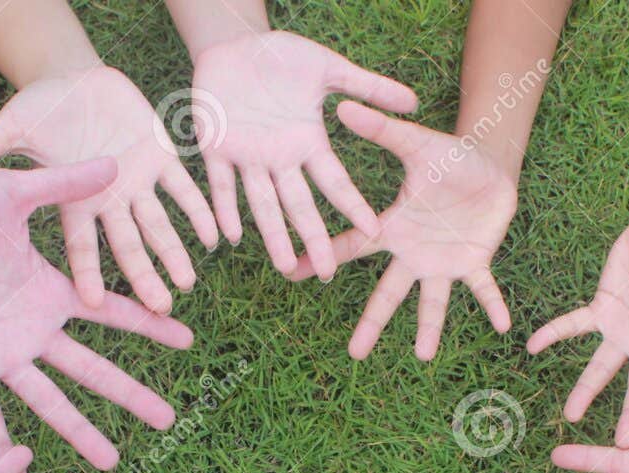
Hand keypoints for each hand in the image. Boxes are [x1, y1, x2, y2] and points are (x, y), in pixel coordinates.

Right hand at [0, 68, 217, 314]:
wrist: (71, 79)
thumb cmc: (38, 107)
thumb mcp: (12, 125)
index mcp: (74, 205)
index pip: (81, 248)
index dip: (88, 274)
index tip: (94, 305)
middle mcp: (109, 204)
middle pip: (128, 248)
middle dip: (144, 277)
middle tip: (161, 307)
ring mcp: (137, 184)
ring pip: (159, 226)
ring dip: (174, 253)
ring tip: (189, 281)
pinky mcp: (161, 159)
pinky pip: (185, 189)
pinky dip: (199, 210)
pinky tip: (214, 236)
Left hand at [0, 163, 191, 471]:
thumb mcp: (8, 195)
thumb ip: (59, 187)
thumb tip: (116, 163)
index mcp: (48, 292)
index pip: (111, 314)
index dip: (150, 328)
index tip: (187, 341)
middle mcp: (32, 331)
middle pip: (94, 371)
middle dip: (132, 396)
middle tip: (169, 422)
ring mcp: (0, 356)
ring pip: (50, 403)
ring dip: (81, 433)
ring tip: (112, 462)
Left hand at [192, 31, 416, 276]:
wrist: (235, 42)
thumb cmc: (281, 55)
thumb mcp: (327, 68)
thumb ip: (368, 86)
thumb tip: (414, 102)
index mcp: (308, 143)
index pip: (334, 182)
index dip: (352, 207)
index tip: (374, 232)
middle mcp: (280, 159)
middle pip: (300, 205)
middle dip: (314, 239)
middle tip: (327, 273)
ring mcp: (248, 157)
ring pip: (262, 204)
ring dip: (273, 236)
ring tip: (284, 267)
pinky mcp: (215, 148)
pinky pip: (220, 185)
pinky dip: (224, 209)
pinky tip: (230, 236)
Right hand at [296, 103, 514, 359]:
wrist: (487, 166)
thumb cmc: (446, 157)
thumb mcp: (414, 143)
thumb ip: (381, 130)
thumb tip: (341, 106)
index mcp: (394, 229)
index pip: (353, 247)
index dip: (324, 258)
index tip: (294, 274)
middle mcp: (414, 255)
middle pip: (388, 295)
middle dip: (371, 324)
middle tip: (354, 355)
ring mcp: (444, 263)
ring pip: (433, 302)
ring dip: (429, 329)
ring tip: (424, 356)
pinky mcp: (475, 262)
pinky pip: (483, 288)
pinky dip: (493, 305)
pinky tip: (502, 325)